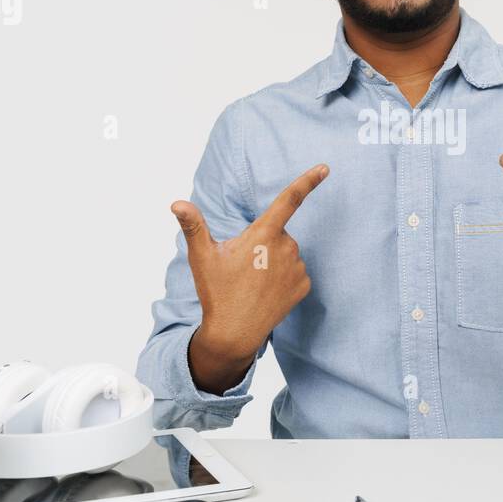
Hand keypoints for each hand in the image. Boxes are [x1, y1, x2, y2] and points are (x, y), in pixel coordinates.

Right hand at [171, 163, 328, 363]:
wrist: (234, 333)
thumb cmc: (216, 292)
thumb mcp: (201, 256)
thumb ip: (193, 225)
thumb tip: (177, 203)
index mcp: (264, 233)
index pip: (289, 199)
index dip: (308, 181)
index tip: (325, 168)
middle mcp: (286, 247)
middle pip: (278, 233)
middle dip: (264, 242)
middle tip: (243, 266)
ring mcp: (298, 268)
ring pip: (287, 253)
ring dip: (273, 260)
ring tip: (252, 281)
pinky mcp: (304, 286)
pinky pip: (295, 272)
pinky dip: (283, 278)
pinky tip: (267, 291)